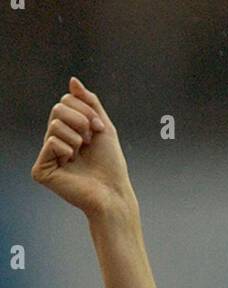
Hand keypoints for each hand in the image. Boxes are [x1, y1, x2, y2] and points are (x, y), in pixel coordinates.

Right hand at [31, 77, 135, 218]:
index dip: (85, 111)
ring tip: (82, 155)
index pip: (65, 101)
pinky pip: (51, 142)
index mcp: (68, 131)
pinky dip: (67, 150)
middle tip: (90, 142)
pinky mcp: (41, 170)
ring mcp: (47, 156)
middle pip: (57, 109)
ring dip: (76, 138)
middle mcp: (55, 142)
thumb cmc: (111, 164)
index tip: (99, 129)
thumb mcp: (103, 126)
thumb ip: (89, 102)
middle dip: (80, 121)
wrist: (113, 193)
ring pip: (55, 125)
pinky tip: (72, 164)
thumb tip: (72, 80)